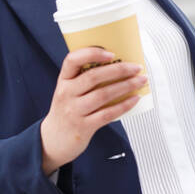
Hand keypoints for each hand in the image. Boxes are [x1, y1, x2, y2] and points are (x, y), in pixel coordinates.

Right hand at [40, 47, 147, 173]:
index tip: (112, 53)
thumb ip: (84, 80)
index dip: (91, 53)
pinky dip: (123, 105)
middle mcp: (66, 94)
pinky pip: (107, 114)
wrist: (53, 140)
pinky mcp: (83, 126)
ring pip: (103, 94)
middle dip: (119, 70)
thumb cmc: (67, 111)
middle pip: (93, 77)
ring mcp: (73, 111)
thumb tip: (118, 67)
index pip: (72, 60)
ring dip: (125, 86)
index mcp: (63, 81)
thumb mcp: (68, 92)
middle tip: (136, 67)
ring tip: (141, 81)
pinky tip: (134, 99)